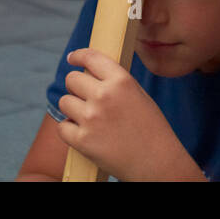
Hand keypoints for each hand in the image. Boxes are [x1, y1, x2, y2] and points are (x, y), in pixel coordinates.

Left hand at [55, 48, 203, 181]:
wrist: (157, 162)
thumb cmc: (151, 129)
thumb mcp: (138, 95)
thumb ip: (115, 83)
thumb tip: (90, 74)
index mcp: (121, 81)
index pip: (91, 57)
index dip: (78, 56)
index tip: (72, 59)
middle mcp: (104, 95)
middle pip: (72, 79)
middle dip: (76, 87)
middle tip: (86, 98)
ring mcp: (91, 118)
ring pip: (64, 101)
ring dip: (72, 108)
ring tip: (87, 118)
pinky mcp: (82, 140)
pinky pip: (62, 126)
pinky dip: (69, 130)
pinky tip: (83, 133)